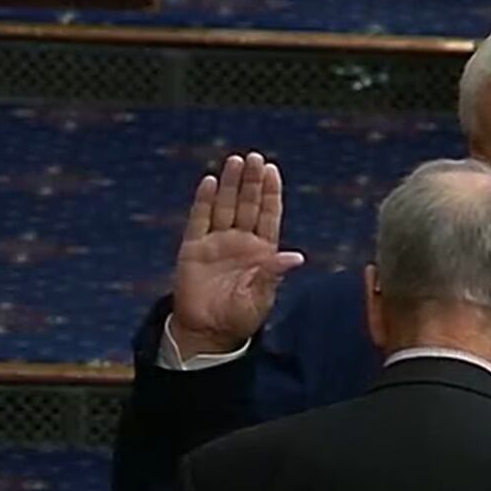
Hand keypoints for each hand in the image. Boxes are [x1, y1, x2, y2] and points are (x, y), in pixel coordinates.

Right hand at [169, 152, 304, 358]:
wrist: (207, 332)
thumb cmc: (240, 317)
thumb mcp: (262, 298)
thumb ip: (274, 274)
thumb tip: (296, 257)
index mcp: (262, 252)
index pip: (269, 215)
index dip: (271, 193)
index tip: (272, 170)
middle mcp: (241, 241)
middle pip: (248, 204)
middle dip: (252, 182)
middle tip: (254, 157)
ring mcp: (217, 242)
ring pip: (225, 206)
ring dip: (230, 184)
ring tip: (235, 161)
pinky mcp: (194, 248)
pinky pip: (199, 220)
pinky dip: (203, 201)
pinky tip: (209, 182)